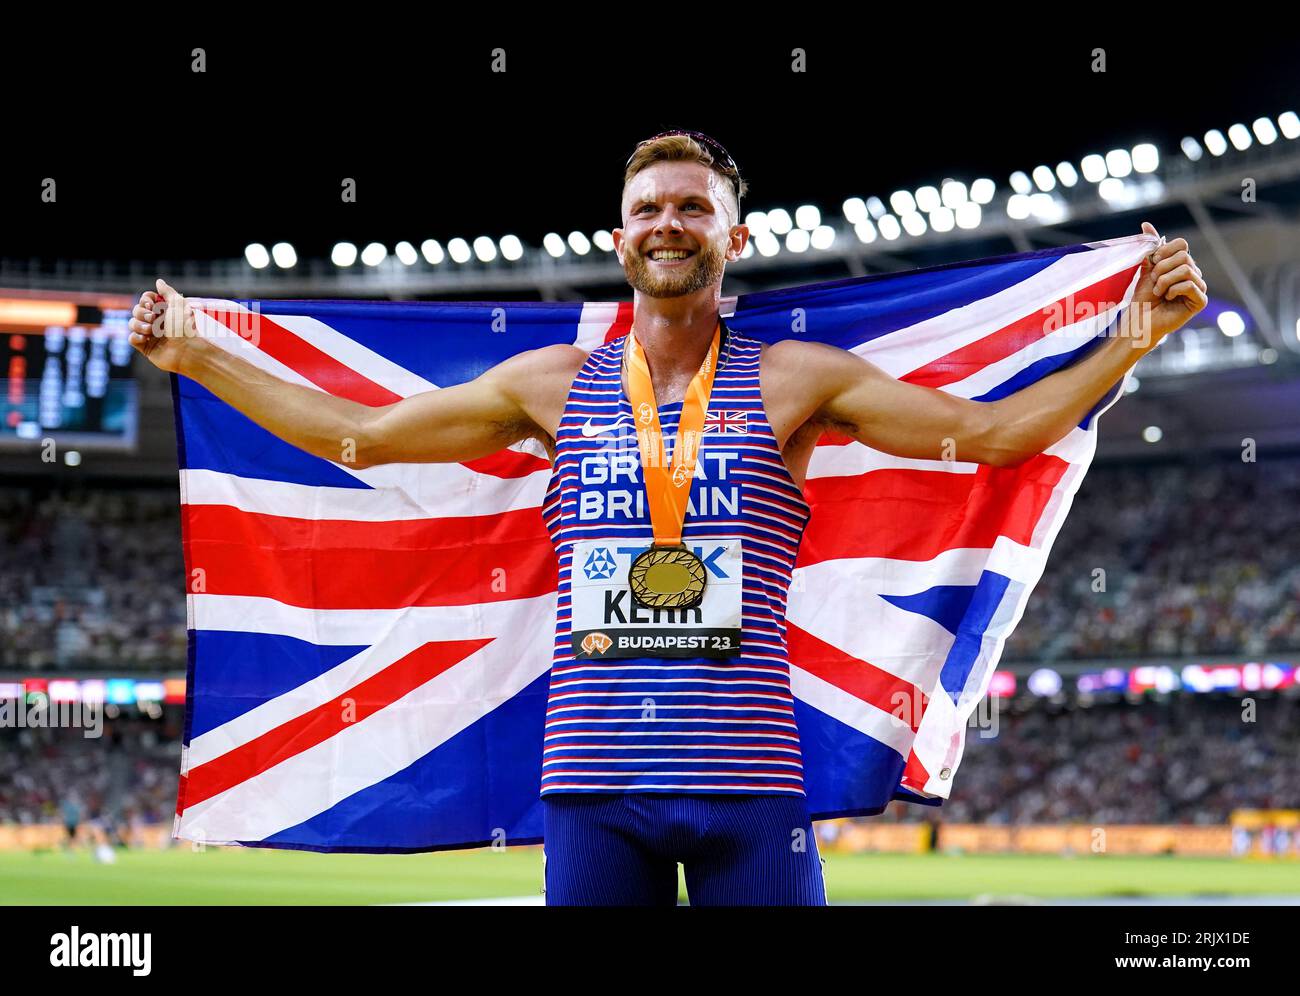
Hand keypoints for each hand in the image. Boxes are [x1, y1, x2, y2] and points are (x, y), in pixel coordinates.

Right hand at [127, 279, 204, 374]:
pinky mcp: (146, 347)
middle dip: (141, 313)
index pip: (145, 300)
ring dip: (140, 325)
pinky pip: (131, 338)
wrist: (187, 350)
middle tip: (153, 318)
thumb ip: (167, 292)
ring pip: (132, 323)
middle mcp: (156, 322)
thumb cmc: (185, 327)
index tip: (151, 304)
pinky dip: (136, 337)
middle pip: (136, 310)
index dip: (145, 300)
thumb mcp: (178, 304)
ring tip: (152, 331)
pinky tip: (146, 339)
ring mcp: (150, 334)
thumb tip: (159, 281)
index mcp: (164, 311)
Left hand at [1130, 222, 1207, 341]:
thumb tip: (1146, 224)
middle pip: (1183, 256)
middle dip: (1162, 268)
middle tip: (1154, 282)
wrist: (1140, 321)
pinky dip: (1173, 290)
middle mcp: (1194, 273)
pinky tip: (1167, 298)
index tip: (1152, 262)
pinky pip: (1189, 285)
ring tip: (1159, 292)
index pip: (1181, 244)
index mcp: (1182, 264)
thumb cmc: (1142, 298)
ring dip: (1165, 280)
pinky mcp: (1200, 300)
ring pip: (1186, 269)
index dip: (1164, 251)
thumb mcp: (1146, 269)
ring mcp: (1199, 287)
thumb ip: (1150, 248)